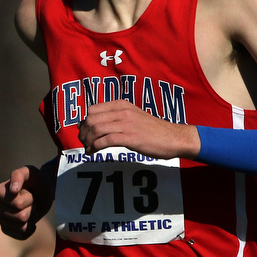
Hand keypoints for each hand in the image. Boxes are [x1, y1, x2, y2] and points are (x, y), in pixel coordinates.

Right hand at [0, 165, 52, 239]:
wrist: (42, 190)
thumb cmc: (35, 180)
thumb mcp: (30, 172)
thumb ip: (19, 175)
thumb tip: (12, 190)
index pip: (17, 204)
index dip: (28, 198)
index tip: (28, 191)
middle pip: (20, 216)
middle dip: (31, 208)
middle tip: (31, 200)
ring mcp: (0, 219)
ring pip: (21, 227)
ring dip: (31, 217)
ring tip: (30, 208)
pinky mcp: (6, 229)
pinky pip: (21, 235)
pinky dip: (30, 229)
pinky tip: (31, 221)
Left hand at [77, 101, 199, 158]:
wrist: (173, 137)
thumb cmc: (152, 129)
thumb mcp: (133, 116)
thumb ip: (116, 117)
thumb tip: (95, 124)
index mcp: (121, 105)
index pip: (92, 109)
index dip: (84, 122)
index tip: (83, 132)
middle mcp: (122, 112)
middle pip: (91, 119)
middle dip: (83, 133)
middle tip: (83, 142)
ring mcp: (127, 124)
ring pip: (96, 129)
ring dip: (88, 141)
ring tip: (87, 148)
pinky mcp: (131, 138)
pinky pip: (106, 140)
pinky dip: (95, 147)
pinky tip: (93, 152)